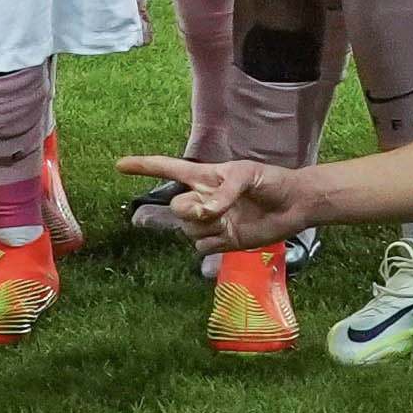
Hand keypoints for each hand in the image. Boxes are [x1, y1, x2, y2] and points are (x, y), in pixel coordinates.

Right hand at [115, 152, 311, 251]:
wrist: (294, 206)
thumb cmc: (271, 181)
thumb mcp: (247, 174)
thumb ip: (224, 191)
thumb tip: (205, 212)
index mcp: (205, 176)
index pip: (168, 169)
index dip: (143, 166)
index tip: (119, 166)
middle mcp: (202, 199)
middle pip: (176, 207)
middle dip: (189, 209)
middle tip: (212, 209)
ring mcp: (210, 222)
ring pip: (187, 229)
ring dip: (205, 227)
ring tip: (230, 220)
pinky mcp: (220, 242)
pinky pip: (200, 247)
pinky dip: (212, 243)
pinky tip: (230, 234)